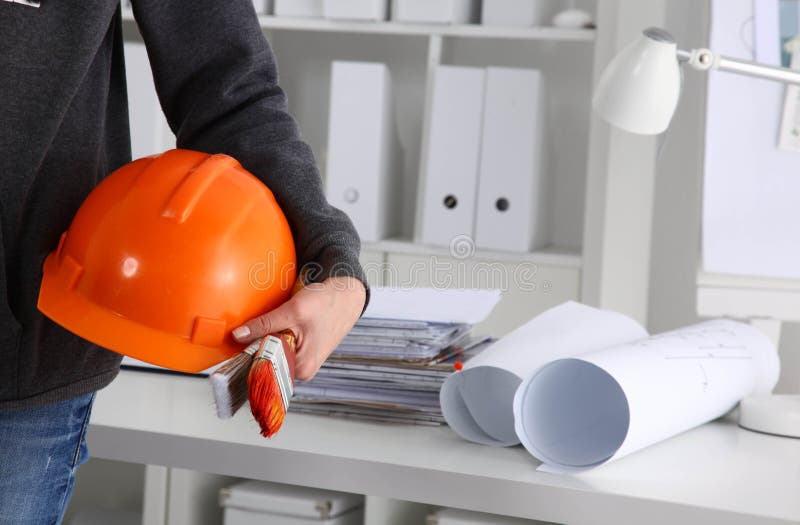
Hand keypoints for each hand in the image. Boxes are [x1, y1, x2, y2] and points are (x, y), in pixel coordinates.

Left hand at [232, 276, 365, 380]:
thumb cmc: (327, 303)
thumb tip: (238, 335)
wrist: (347, 295)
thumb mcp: (293, 311)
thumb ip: (264, 324)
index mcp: (301, 368)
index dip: (246, 353)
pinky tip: (274, 327)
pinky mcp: (301, 353)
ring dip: (264, 340)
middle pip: (266, 362)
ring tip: (263, 327)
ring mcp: (301, 362)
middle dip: (255, 346)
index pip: (263, 368)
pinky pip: (279, 348)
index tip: (234, 342)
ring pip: (272, 354)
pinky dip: (273, 338)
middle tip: (248, 330)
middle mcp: (302, 371)